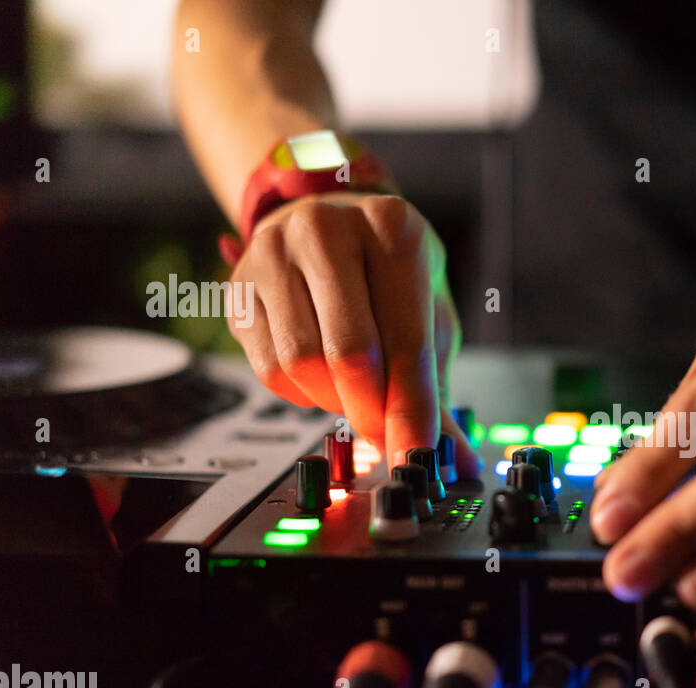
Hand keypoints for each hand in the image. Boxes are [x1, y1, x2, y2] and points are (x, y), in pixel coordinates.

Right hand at [227, 192, 481, 472]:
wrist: (328, 220)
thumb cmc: (387, 273)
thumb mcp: (427, 314)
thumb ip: (436, 388)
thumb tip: (457, 459)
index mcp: (391, 229)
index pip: (406, 342)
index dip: (412, 412)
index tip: (416, 456)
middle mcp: (327, 229)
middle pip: (349, 355)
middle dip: (371, 412)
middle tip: (383, 431)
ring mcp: (274, 252)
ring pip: (301, 364)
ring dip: (333, 400)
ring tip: (353, 388)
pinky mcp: (238, 284)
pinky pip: (268, 368)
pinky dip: (301, 391)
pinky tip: (320, 374)